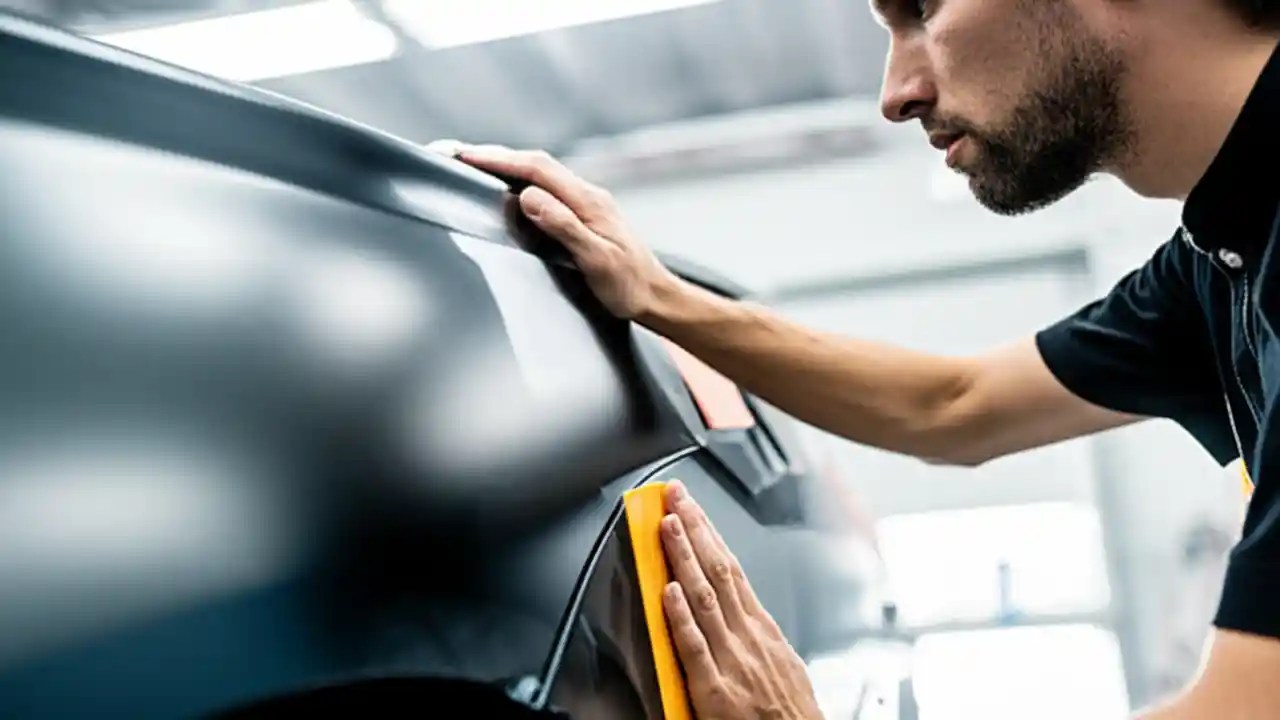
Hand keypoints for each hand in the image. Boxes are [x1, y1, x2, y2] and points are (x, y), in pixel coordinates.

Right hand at [431, 141, 683, 320]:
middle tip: (456, 153)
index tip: (466, 156)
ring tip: (473, 164)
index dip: (499, 160)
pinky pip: (547, 188)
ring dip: (506, 166)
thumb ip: (563, 226)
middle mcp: (587, 195)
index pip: (537, 169)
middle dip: (495, 156)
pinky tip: (508, 188)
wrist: (656, 296)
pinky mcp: (585, 215)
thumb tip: (529, 197)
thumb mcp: (596, 260)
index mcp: (589, 200)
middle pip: (535, 164)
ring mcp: (587, 203)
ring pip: (540, 174)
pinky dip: (520, 182)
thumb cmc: (629, 285)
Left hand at [660, 480, 823, 719]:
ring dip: (684, 557)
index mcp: (762, 630)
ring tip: (668, 525)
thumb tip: (737, 611)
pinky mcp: (715, 691)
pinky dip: (681, 616)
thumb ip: (756, 636)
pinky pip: (694, 647)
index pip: (732, 570)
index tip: (693, 508)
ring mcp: (732, 662)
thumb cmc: (791, 717)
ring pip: (704, 597)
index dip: (710, 535)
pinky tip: (667, 590)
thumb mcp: (782, 664)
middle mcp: (748, 638)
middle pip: (719, 571)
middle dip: (696, 529)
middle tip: (676, 496)